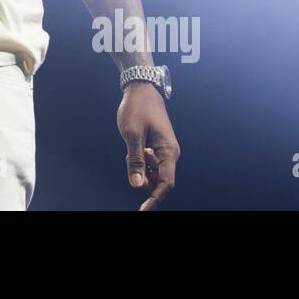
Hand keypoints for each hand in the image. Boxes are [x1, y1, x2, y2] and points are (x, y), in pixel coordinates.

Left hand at [117, 82, 179, 209]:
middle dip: (144, 180)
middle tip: (129, 160)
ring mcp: (163, 150)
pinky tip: (131, 148)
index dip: (154, 199)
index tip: (143, 210)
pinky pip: (148, 163)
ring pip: (152, 172)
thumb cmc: (137, 108)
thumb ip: (135, 160)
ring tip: (130, 149)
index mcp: (168, 151)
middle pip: (159, 180)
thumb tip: (136, 185)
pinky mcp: (156, 147)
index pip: (165, 183)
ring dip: (139, 169)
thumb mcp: (132, 134)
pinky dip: (138, 161)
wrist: (140, 89)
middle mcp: (169, 153)